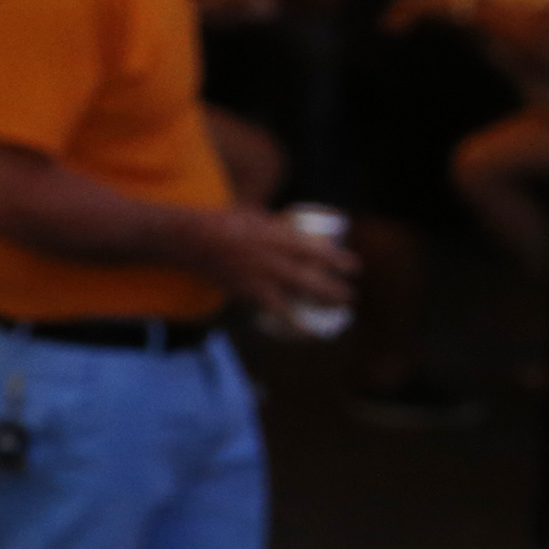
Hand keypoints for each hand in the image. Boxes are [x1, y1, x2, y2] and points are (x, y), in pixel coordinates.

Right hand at [189, 205, 354, 314]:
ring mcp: (263, 278)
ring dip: (322, 303)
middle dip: (336, 289)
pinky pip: (277, 311)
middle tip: (350, 296)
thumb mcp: (256, 216)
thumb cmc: (223, 222)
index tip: (355, 268)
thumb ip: (276, 226)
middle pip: (314, 278)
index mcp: (279, 238)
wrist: (193, 240)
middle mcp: (275, 260)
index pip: (318, 251)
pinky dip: (294, 323)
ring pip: (300, 295)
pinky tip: (308, 332)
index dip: (340, 261)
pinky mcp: (249, 293)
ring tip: (339, 309)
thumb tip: (293, 229)